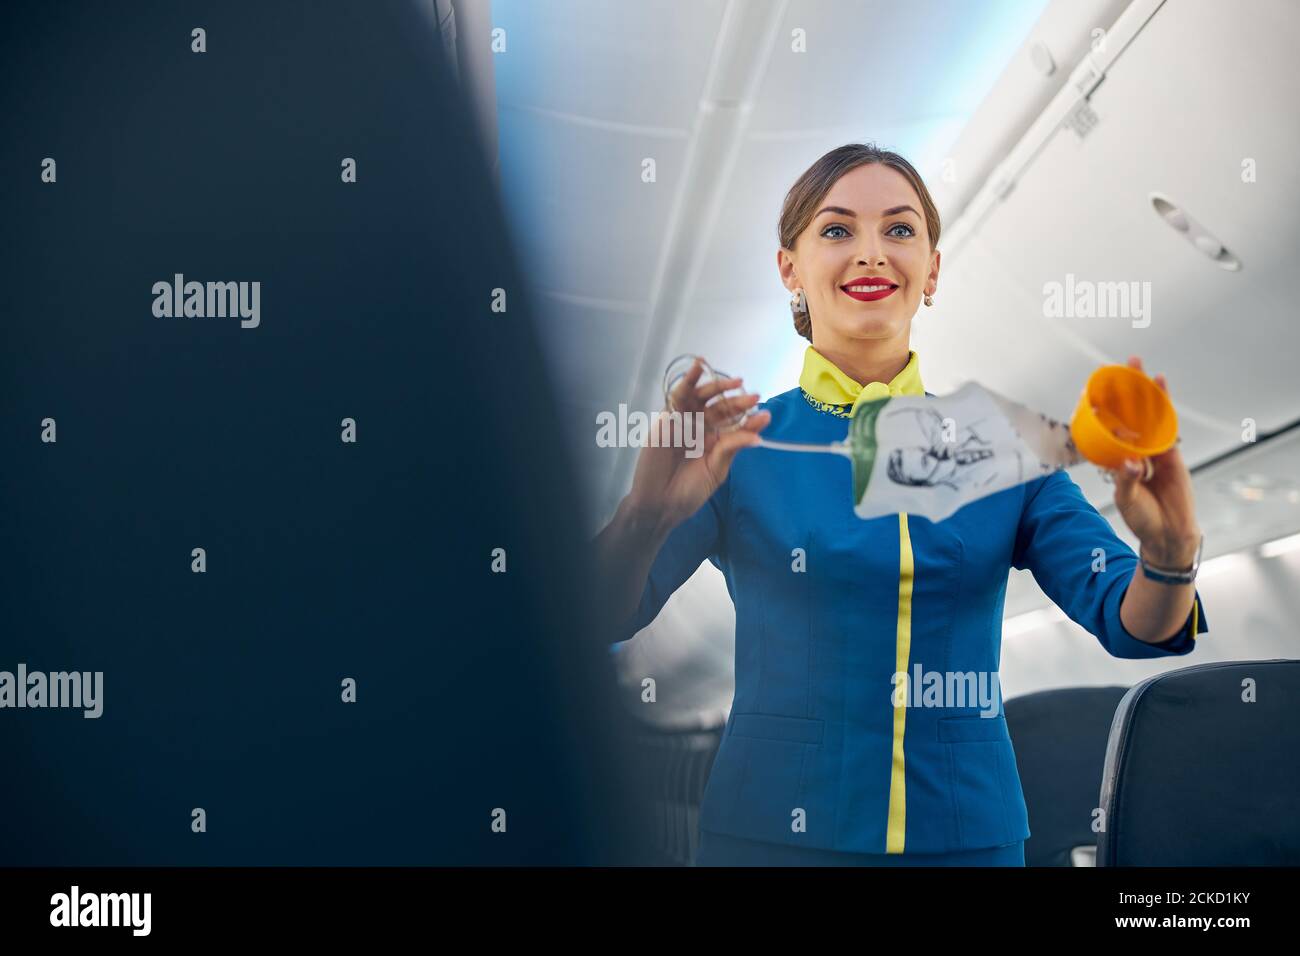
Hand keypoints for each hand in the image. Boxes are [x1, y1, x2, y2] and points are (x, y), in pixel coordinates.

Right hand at [624, 358, 769, 534]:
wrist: (660, 502)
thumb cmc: (688, 491)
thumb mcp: (716, 469)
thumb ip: (732, 447)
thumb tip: (758, 435)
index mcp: (715, 441)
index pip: (734, 424)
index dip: (749, 417)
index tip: (764, 414)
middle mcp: (701, 428)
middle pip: (720, 407)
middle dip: (737, 401)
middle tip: (754, 396)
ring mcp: (684, 421)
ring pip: (702, 397)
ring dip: (717, 386)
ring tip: (736, 381)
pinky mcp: (667, 418)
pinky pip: (677, 395)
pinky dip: (688, 380)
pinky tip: (698, 367)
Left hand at [1110, 356, 1200, 566]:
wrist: (1170, 534)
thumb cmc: (1143, 519)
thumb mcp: (1128, 500)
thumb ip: (1128, 480)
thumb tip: (1132, 463)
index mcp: (1115, 460)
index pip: (1105, 430)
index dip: (1099, 411)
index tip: (1088, 390)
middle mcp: (1133, 450)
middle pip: (1128, 415)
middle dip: (1124, 390)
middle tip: (1121, 364)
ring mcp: (1153, 450)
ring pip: (1147, 415)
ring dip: (1145, 391)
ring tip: (1139, 367)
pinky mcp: (1171, 454)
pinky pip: (1166, 426)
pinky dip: (1164, 407)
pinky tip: (1161, 388)